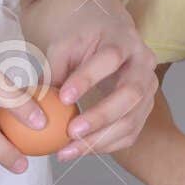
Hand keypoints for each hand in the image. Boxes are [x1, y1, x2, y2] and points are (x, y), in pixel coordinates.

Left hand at [23, 0, 157, 159]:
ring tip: (68, 150)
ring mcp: (148, 89)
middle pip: (131, 93)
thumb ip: (54, 69)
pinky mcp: (142, 109)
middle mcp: (143, 64)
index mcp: (124, 40)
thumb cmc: (82, 37)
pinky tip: (79, 150)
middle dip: (101, 116)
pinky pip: (129, 133)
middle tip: (71, 131)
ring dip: (100, 139)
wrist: (105, 33)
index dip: (88, 78)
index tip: (63, 97)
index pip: (110, 58)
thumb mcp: (64, 43)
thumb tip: (37, 101)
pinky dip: (104, 146)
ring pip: (132, 119)